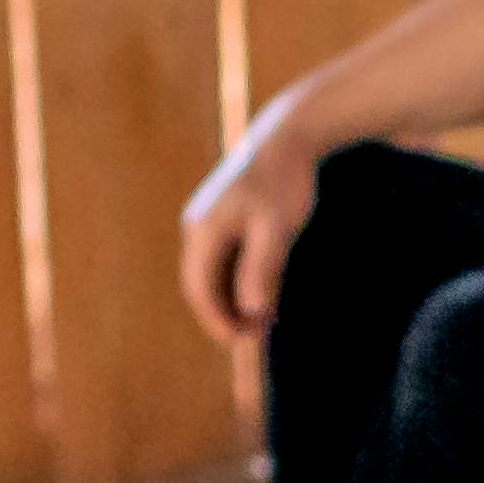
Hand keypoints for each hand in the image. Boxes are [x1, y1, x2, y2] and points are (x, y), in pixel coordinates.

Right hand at [178, 113, 321, 346]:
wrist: (285, 139)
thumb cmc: (283, 183)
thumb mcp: (276, 229)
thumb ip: (262, 269)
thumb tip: (251, 310)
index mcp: (203, 231)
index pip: (199, 289)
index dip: (217, 320)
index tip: (241, 342)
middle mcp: (198, 228)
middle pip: (202, 286)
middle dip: (226, 315)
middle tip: (258, 336)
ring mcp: (207, 224)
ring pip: (213, 275)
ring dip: (234, 301)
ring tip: (266, 320)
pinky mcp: (222, 221)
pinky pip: (224, 262)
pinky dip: (240, 283)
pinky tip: (266, 296)